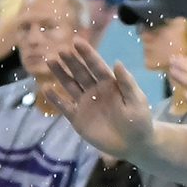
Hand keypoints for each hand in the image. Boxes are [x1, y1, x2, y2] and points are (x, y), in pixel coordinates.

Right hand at [40, 39, 155, 157]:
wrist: (134, 145)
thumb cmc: (139, 121)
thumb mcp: (137, 101)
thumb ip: (127, 83)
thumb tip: (117, 62)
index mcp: (110, 84)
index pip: (97, 66)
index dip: (87, 54)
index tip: (77, 42)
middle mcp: (95, 91)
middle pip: (81, 73)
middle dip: (71, 61)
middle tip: (61, 50)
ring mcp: (85, 103)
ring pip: (70, 85)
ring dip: (61, 74)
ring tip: (51, 61)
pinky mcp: (78, 118)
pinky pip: (65, 106)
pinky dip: (55, 99)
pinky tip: (47, 88)